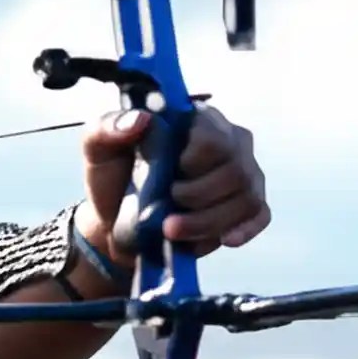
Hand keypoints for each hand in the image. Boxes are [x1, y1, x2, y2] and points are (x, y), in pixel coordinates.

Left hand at [78, 105, 267, 266]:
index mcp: (195, 119)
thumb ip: (108, 128)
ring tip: (174, 231)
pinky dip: (244, 228)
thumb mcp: (98, 149)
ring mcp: (241, 173)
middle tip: (167, 215)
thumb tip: (141, 120)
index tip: (169, 177)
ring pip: (247, 197)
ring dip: (209, 221)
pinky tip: (224, 239)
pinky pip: (260, 214)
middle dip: (199, 198)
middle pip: (236, 169)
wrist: (115, 222)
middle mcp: (227, 141)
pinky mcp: (245, 205)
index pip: (214, 135)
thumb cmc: (112, 176)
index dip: (194, 161)